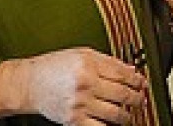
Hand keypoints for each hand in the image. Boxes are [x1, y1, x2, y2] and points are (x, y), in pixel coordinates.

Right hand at [20, 48, 148, 124]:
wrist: (29, 84)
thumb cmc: (53, 67)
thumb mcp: (82, 54)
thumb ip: (108, 61)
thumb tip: (131, 70)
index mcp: (89, 65)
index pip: (123, 74)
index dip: (138, 80)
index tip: (143, 83)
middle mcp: (86, 84)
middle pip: (123, 94)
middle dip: (137, 98)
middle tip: (140, 99)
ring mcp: (81, 104)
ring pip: (116, 114)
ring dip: (127, 115)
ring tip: (130, 113)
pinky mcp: (74, 120)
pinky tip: (113, 123)